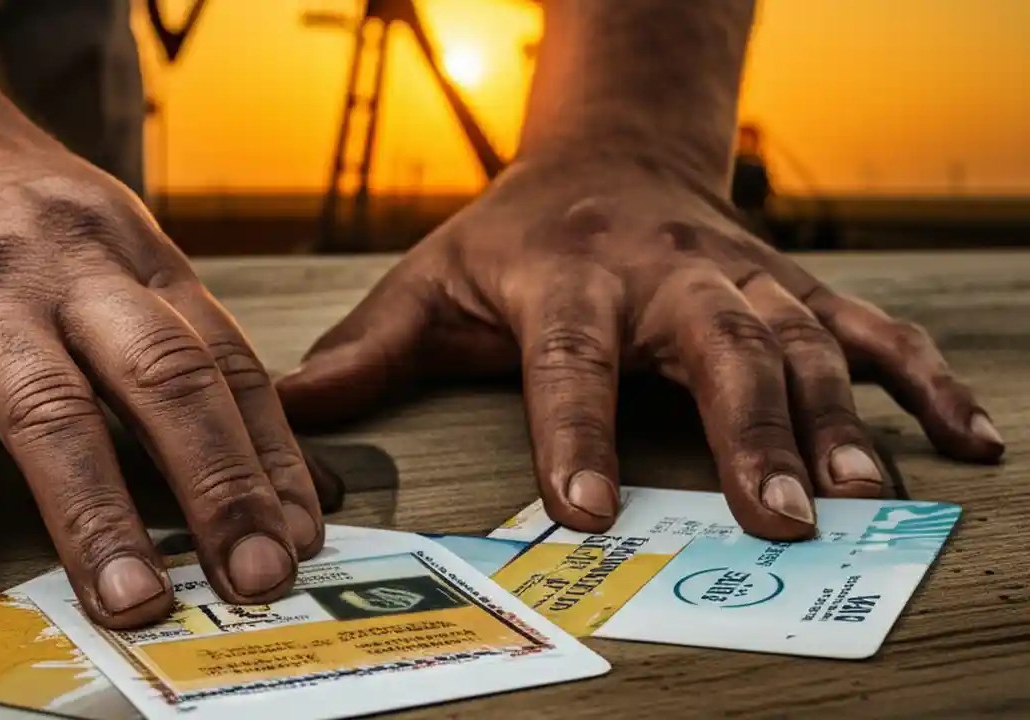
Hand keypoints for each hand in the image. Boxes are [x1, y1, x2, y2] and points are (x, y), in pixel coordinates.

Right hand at [0, 101, 333, 627]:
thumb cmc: (27, 213)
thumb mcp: (124, 250)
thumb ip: (189, 347)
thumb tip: (286, 468)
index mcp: (140, 260)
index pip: (225, 363)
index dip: (271, 454)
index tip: (301, 533)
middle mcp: (70, 276)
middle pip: (162, 379)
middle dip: (218, 483)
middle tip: (254, 576)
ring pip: (47, 410)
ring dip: (95, 514)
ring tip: (131, 599)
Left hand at [278, 156, 1003, 539]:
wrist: (608, 153)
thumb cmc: (513, 234)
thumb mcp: (430, 279)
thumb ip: (370, 348)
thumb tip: (290, 412)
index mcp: (566, 277)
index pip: (568, 361)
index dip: (574, 434)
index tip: (582, 512)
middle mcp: (662, 274)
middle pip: (714, 349)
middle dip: (747, 433)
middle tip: (774, 520)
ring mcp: (739, 276)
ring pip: (800, 342)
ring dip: (838, 417)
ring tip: (862, 494)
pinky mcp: (791, 284)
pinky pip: (870, 328)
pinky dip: (922, 381)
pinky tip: (968, 439)